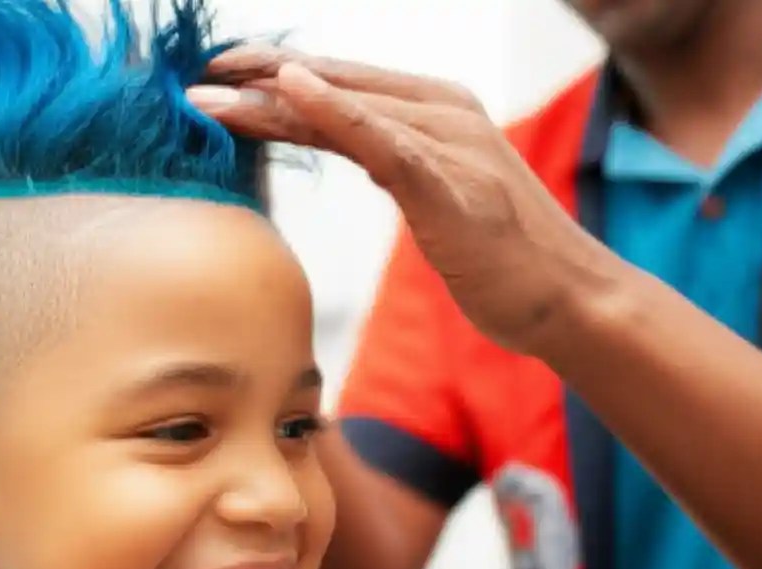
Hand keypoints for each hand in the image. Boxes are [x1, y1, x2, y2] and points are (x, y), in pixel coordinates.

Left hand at [187, 47, 613, 353]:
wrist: (569, 298)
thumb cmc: (499, 253)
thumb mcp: (431, 193)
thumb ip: (387, 157)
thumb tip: (338, 138)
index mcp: (435, 110)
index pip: (339, 85)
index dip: (273, 78)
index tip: (216, 78)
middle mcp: (441, 111)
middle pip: (332, 86)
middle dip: (258, 77)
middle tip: (193, 76)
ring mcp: (449, 141)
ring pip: (345, 107)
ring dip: (271, 96)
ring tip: (210, 91)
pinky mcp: (450, 182)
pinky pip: (381, 139)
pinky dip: (334, 111)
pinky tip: (289, 91)